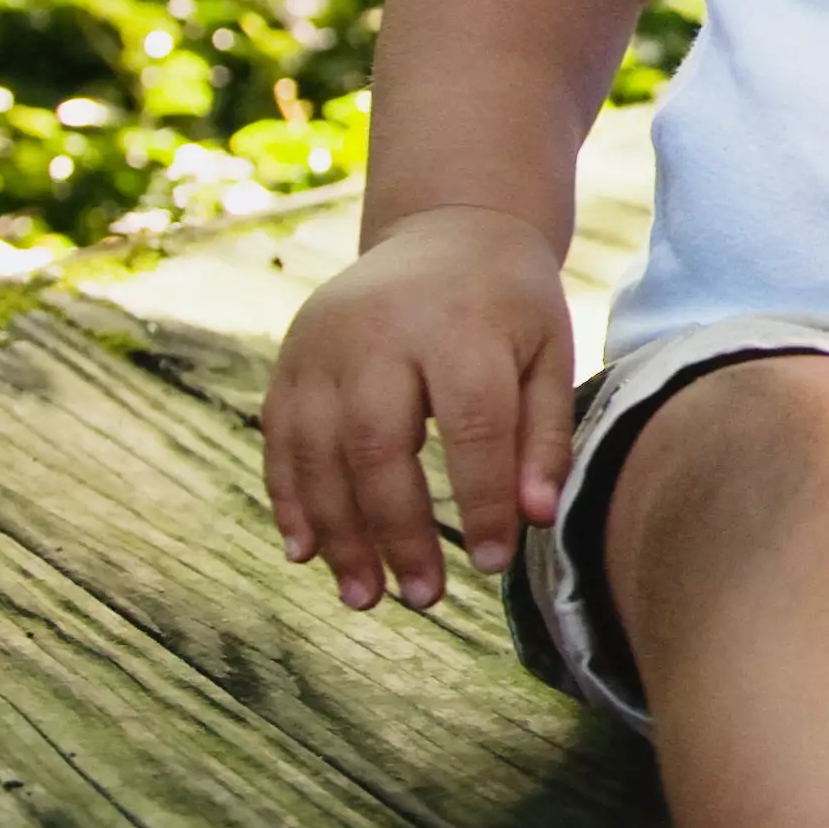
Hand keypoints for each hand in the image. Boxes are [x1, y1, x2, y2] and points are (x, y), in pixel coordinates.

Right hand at [261, 206, 578, 615]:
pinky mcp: (290, 357)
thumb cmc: (509, 304)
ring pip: (319, 451)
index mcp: (458, 325)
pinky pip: (280, 439)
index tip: (496, 564)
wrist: (447, 229)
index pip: (472, 427)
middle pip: (378, 446)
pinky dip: (290, 500)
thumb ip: (544, 436)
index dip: (482, 502)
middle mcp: (379, 332)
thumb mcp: (548, 353)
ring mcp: (322, 343)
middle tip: (422, 598)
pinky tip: (306, 553)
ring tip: (365, 597)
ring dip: (338, 533)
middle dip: (397, 532)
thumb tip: (535, 519)